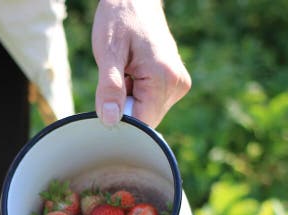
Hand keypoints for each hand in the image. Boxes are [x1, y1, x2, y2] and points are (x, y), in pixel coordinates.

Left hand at [92, 0, 191, 127]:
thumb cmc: (120, 19)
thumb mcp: (108, 52)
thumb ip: (109, 88)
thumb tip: (110, 120)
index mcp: (164, 78)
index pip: (141, 122)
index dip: (120, 119)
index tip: (107, 100)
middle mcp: (178, 84)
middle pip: (145, 119)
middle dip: (125, 107)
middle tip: (117, 78)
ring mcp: (179, 84)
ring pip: (147, 112)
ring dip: (130, 100)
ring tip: (126, 72)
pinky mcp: (176, 82)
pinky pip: (152, 101)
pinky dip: (137, 93)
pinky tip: (133, 72)